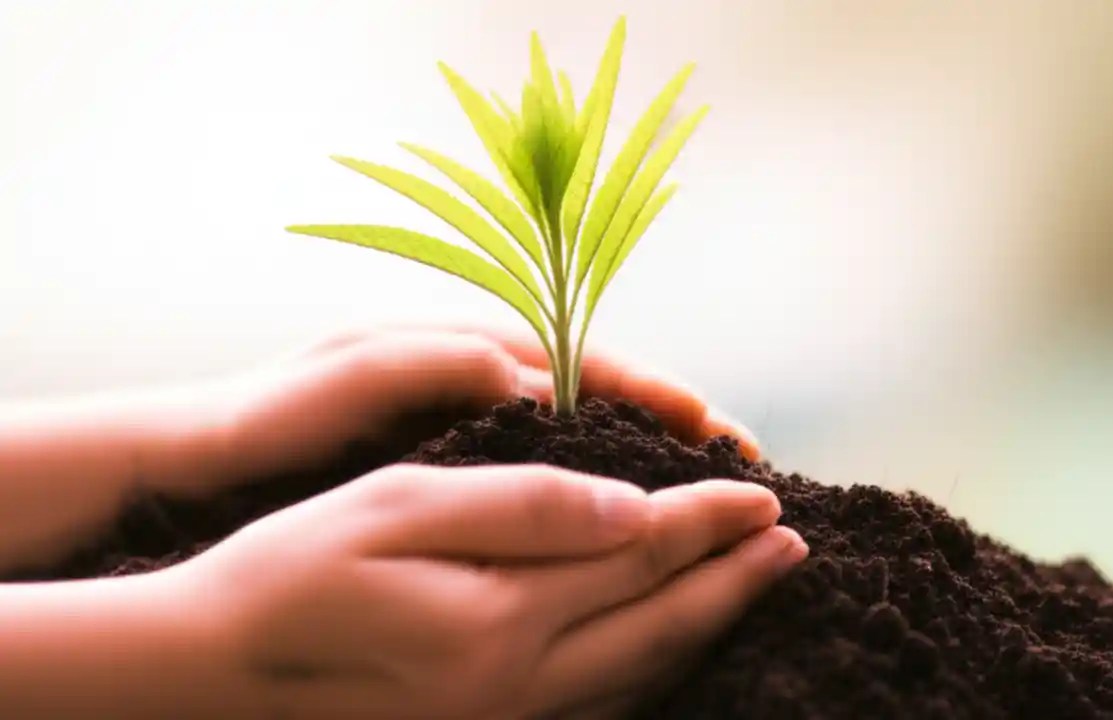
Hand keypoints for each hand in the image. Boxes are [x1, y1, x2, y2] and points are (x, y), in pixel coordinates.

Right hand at [170, 463, 805, 718]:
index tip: (761, 493)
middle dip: (732, 579)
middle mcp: (520, 683)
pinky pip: (603, 709)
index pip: (640, 557)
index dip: (709, 522)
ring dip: (706, 626)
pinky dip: (654, 673)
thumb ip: (522, 507)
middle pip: (660, 624)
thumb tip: (630, 506)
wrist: (211, 673)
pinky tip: (669, 653)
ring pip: (643, 674)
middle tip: (791, 540)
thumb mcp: (398, 507)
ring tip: (753, 587)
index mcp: (503, 616)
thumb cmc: (292, 571)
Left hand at [176, 325, 758, 496]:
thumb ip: (454, 368)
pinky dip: (594, 496)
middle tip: (741, 470)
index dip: (658, 395)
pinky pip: (546, 476)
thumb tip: (547, 386)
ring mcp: (473, 424)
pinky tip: (621, 530)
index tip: (717, 430)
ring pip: (583, 443)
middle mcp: (484, 379)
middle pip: (603, 399)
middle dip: (674, 431)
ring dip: (646, 466)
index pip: (590, 364)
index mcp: (471, 348)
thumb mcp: (366, 373)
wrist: (207, 449)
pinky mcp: (454, 465)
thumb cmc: (281, 408)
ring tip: (705, 502)